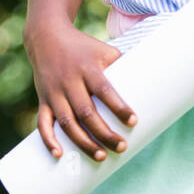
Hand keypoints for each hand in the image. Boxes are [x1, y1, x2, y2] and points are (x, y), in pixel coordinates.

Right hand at [22, 20, 137, 160]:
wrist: (47, 37)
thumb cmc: (83, 48)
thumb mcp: (104, 50)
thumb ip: (123, 66)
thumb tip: (150, 82)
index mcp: (88, 69)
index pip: (105, 90)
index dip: (119, 107)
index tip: (134, 121)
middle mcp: (70, 81)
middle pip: (87, 112)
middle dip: (104, 133)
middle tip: (121, 147)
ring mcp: (54, 93)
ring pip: (67, 122)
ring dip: (83, 142)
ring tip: (101, 156)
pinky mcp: (43, 100)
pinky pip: (43, 123)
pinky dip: (49, 140)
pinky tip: (59, 155)